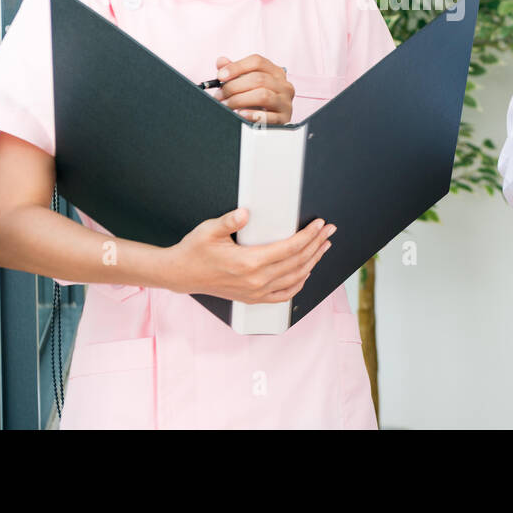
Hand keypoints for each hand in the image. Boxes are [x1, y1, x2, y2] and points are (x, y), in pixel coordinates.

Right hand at [163, 209, 334, 300]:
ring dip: (313, 261)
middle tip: (329, 230)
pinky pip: (284, 294)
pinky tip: (307, 272)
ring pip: (295, 278)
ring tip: (324, 246)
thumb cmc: (195, 251)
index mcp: (249, 263)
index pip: (289, 248)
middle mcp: (256, 281)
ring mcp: (256, 292)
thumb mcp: (209, 230)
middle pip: (297, 262)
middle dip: (317, 244)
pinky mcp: (253, 298)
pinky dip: (299, 283)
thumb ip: (229, 221)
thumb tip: (245, 213)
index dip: (308, 235)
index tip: (319, 224)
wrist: (182, 274)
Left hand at [211, 54, 293, 123]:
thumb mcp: (247, 84)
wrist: (271, 123)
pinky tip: (241, 114)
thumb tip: (221, 61)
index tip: (220, 76)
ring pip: (263, 95)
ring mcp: (285, 102)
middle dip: (233, 87)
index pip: (257, 62)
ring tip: (226, 105)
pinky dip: (252, 114)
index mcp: (275, 72)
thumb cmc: (257, 101)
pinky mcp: (284, 119)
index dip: (237, 67)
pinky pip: (268, 116)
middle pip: (259, 79)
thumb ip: (235, 72)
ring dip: (239, 100)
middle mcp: (284, 85)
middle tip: (219, 96)